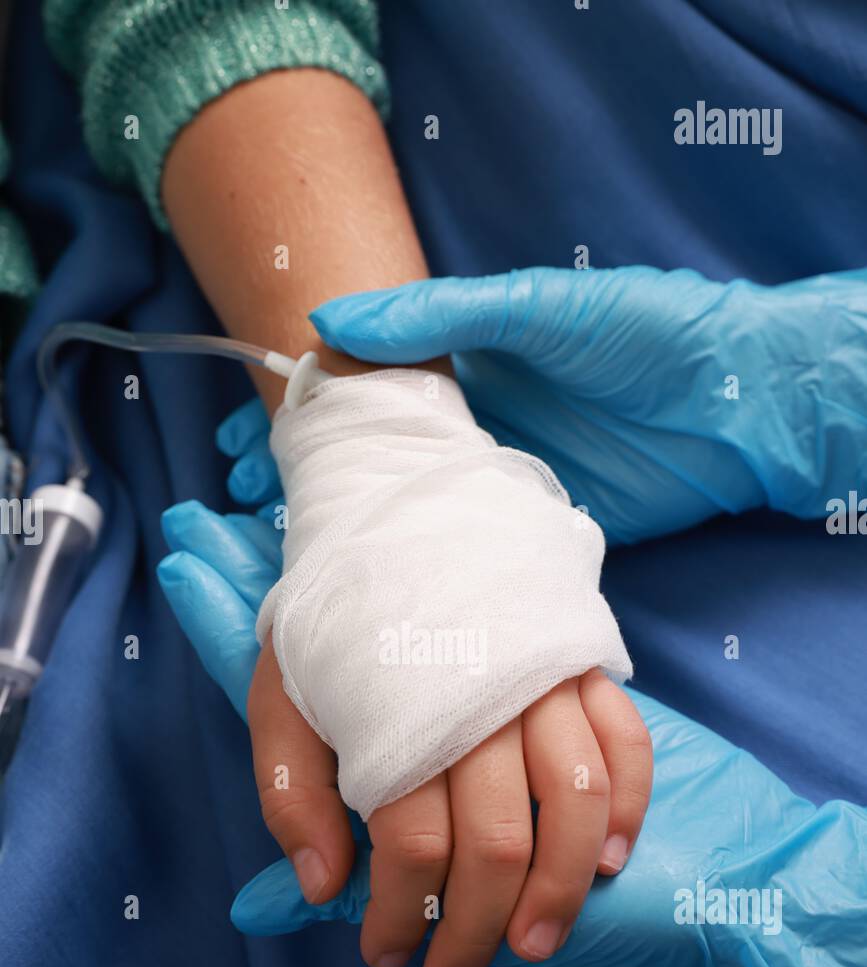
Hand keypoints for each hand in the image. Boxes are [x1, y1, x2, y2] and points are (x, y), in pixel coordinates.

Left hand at [245, 607, 650, 966]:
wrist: (395, 516)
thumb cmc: (336, 629)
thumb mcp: (280, 702)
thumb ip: (293, 795)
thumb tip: (324, 889)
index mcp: (397, 716)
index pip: (410, 846)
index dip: (399, 917)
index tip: (388, 954)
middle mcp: (480, 703)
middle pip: (496, 842)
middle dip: (475, 930)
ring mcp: (544, 682)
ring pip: (576, 804)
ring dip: (561, 889)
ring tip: (536, 942)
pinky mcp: (585, 664)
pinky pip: (628, 745)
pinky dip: (629, 808)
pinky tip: (610, 862)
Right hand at [299, 265, 866, 542]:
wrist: (739, 405)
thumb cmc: (643, 334)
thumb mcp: (536, 308)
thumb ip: (440, 315)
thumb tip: (329, 321)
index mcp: (464, 372)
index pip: (367, 393)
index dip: (308, 414)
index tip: (242, 437)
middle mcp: (471, 435)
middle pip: (376, 463)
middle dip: (313, 483)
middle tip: (250, 502)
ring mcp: (499, 492)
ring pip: (413, 518)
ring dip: (357, 536)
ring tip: (294, 554)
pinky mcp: (534, 540)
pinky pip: (470, 562)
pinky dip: (428, 576)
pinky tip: (378, 591)